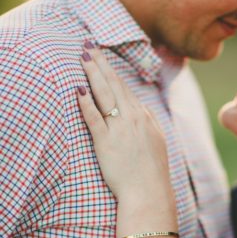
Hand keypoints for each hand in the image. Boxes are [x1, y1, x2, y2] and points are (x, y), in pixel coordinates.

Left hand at [77, 44, 170, 202]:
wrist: (149, 191)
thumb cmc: (152, 171)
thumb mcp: (156, 141)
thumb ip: (147, 122)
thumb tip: (140, 109)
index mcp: (145, 118)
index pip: (126, 89)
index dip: (113, 72)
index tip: (103, 58)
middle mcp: (133, 119)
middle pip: (115, 85)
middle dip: (101, 64)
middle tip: (89, 46)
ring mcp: (120, 129)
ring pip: (105, 95)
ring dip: (93, 74)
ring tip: (83, 57)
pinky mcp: (106, 142)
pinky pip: (94, 118)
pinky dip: (86, 103)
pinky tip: (78, 90)